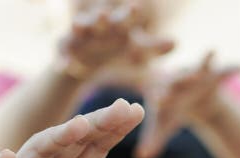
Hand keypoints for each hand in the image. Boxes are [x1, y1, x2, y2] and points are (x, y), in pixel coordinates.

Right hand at [57, 4, 173, 81]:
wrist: (86, 63)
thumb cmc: (115, 51)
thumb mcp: (135, 51)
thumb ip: (153, 47)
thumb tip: (176, 43)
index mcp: (117, 24)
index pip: (126, 17)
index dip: (130, 13)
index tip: (137, 8)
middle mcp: (98, 25)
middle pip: (100, 18)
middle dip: (101, 17)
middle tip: (105, 15)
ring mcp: (80, 35)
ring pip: (78, 27)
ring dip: (78, 26)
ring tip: (78, 25)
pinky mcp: (65, 48)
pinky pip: (63, 52)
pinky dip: (63, 58)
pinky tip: (63, 66)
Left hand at [135, 52, 239, 157]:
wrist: (190, 94)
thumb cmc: (173, 110)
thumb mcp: (165, 125)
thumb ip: (153, 140)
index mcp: (162, 88)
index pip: (160, 92)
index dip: (160, 96)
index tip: (159, 99)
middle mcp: (178, 76)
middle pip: (180, 77)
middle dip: (183, 76)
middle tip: (187, 76)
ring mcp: (197, 73)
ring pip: (201, 67)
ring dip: (205, 60)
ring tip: (212, 51)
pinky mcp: (215, 73)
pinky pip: (225, 69)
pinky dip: (235, 68)